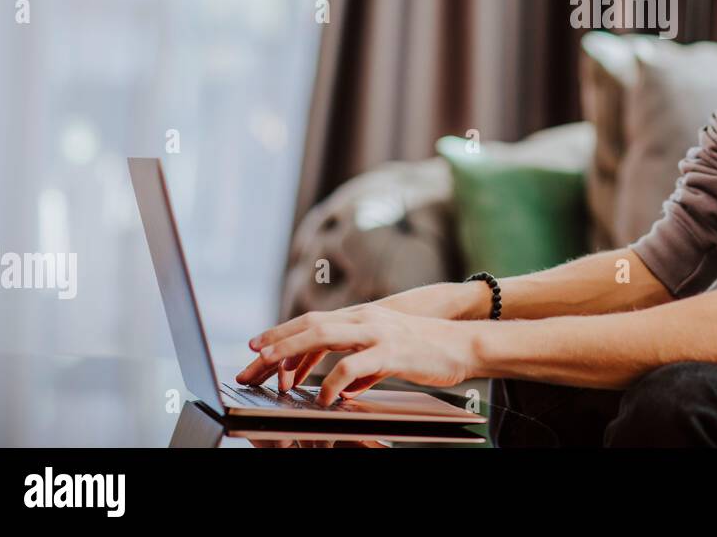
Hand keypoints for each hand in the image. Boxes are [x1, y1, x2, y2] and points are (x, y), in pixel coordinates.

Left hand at [235, 304, 477, 405]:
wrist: (466, 344)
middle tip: (250, 361)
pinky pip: (352, 366)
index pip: (313, 321)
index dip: (282, 333)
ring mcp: (378, 332)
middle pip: (310, 324)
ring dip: (293, 353)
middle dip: (276, 343)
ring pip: (323, 335)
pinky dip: (333, 383)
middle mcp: (366, 318)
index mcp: (363, 317)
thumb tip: (346, 387)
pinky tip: (325, 399)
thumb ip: (365, 368)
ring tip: (274, 372)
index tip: (256, 348)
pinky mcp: (392, 351)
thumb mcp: (390, 355)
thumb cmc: (430, 350)